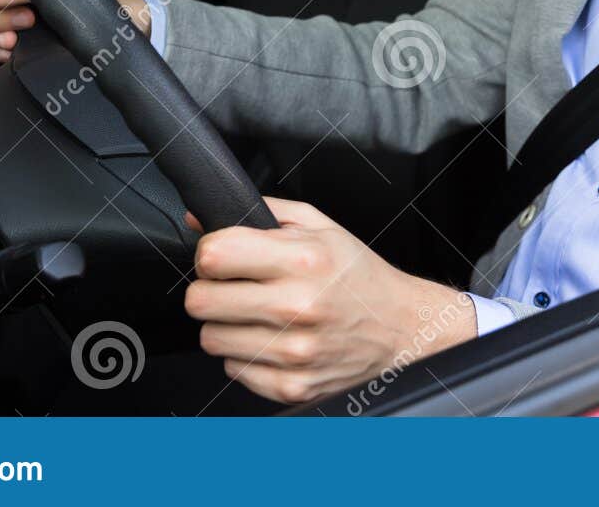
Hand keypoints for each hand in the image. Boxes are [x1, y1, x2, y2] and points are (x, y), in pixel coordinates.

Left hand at [185, 197, 476, 405]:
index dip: (210, 252)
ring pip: (210, 338)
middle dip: (211, 289)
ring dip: (227, 325)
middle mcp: (297, 307)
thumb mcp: (321, 227)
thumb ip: (261, 214)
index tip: (223, 256)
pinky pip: (233, 368)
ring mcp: (292, 351)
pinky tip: (274, 340)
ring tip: (259, 314)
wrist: (400, 327)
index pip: (214, 256)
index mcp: (304, 260)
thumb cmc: (359, 276)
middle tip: (236, 287)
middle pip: (200, 301)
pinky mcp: (290, 384)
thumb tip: (198, 217)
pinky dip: (247, 355)